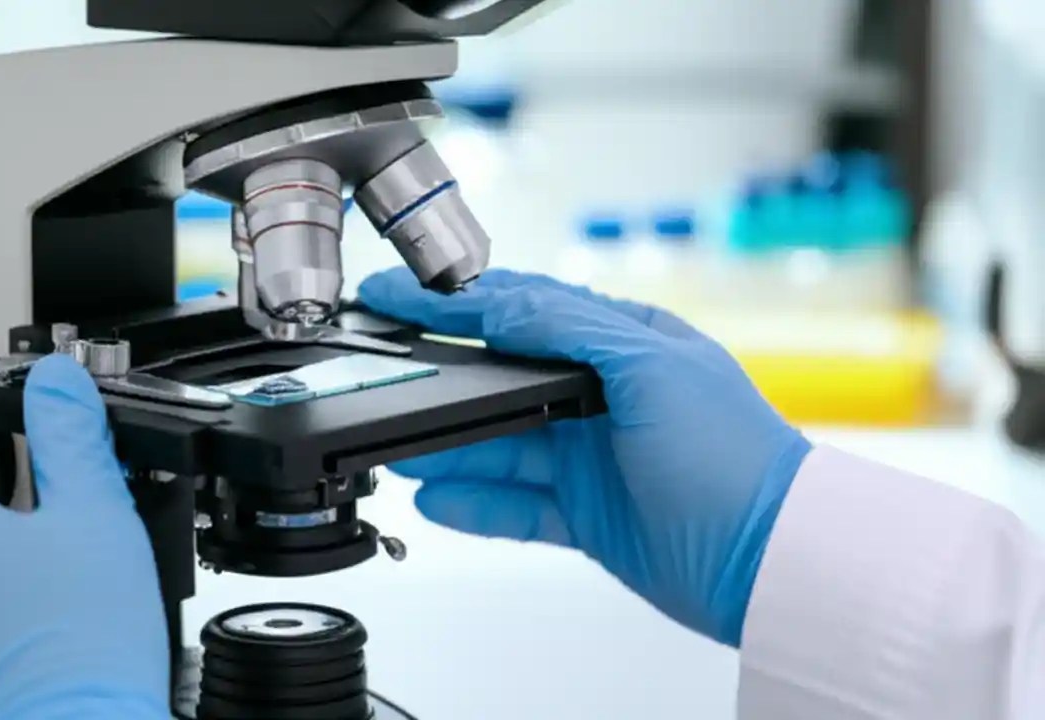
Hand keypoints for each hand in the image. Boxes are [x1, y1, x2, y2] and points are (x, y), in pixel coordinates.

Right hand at [359, 268, 810, 646]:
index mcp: (624, 342)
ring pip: (501, 445)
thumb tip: (500, 303)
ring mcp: (592, 456)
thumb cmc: (735, 455)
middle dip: (441, 378)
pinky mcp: (587, 514)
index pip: (523, 309)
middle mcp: (603, 395)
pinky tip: (439, 500)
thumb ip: (570, 329)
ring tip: (398, 446)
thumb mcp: (650, 366)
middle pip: (501, 378)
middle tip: (385, 371)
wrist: (772, 561)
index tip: (397, 296)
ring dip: (449, 446)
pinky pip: (516, 506)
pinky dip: (476, 504)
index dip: (454, 303)